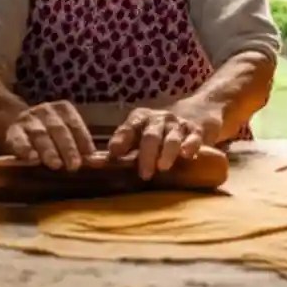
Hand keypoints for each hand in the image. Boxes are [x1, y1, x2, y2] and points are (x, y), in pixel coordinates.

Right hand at [3, 100, 96, 171]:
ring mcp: (28, 120)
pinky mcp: (12, 131)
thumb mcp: (64, 133)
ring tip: (55, 165)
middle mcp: (46, 111)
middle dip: (68, 148)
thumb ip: (79, 146)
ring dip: (49, 150)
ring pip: (40, 135)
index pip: (75, 124)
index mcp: (63, 110)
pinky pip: (18, 140)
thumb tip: (97, 163)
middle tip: (74, 166)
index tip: (90, 157)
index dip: (83, 140)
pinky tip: (31, 159)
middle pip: (59, 130)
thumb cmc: (48, 134)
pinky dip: (25, 149)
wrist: (14, 121)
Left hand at [108, 102, 222, 179]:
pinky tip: (187, 155)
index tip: (114, 153)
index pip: (128, 128)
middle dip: (146, 155)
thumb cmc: (156, 133)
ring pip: (171, 138)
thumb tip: (90, 162)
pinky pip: (194, 138)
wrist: (194, 113)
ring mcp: (177, 125)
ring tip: (163, 167)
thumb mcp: (137, 136)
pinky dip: (190, 146)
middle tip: (143, 174)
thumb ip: (117, 150)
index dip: (121, 140)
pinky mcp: (196, 132)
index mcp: (139, 119)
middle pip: (150, 136)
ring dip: (167, 152)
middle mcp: (158, 119)